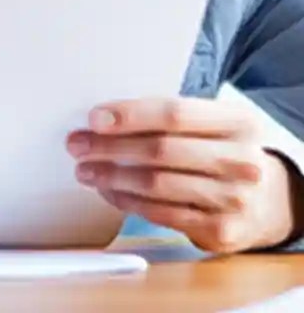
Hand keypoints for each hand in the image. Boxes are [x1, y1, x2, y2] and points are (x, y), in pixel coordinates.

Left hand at [67, 97, 296, 252]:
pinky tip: (109, 191)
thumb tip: (101, 120)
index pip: (175, 113)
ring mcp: (235, 198)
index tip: (94, 119)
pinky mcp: (222, 230)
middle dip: (110, 147)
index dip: (130, 115)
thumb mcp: (210, 128)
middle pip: (161, 150)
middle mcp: (242, 160)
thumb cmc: (220, 154)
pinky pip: (162, 213)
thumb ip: (166, 120)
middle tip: (77, 145)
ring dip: (112, 176)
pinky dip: (128, 202)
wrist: (267, 203)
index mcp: (239, 122)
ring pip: (157, 184)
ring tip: (85, 170)